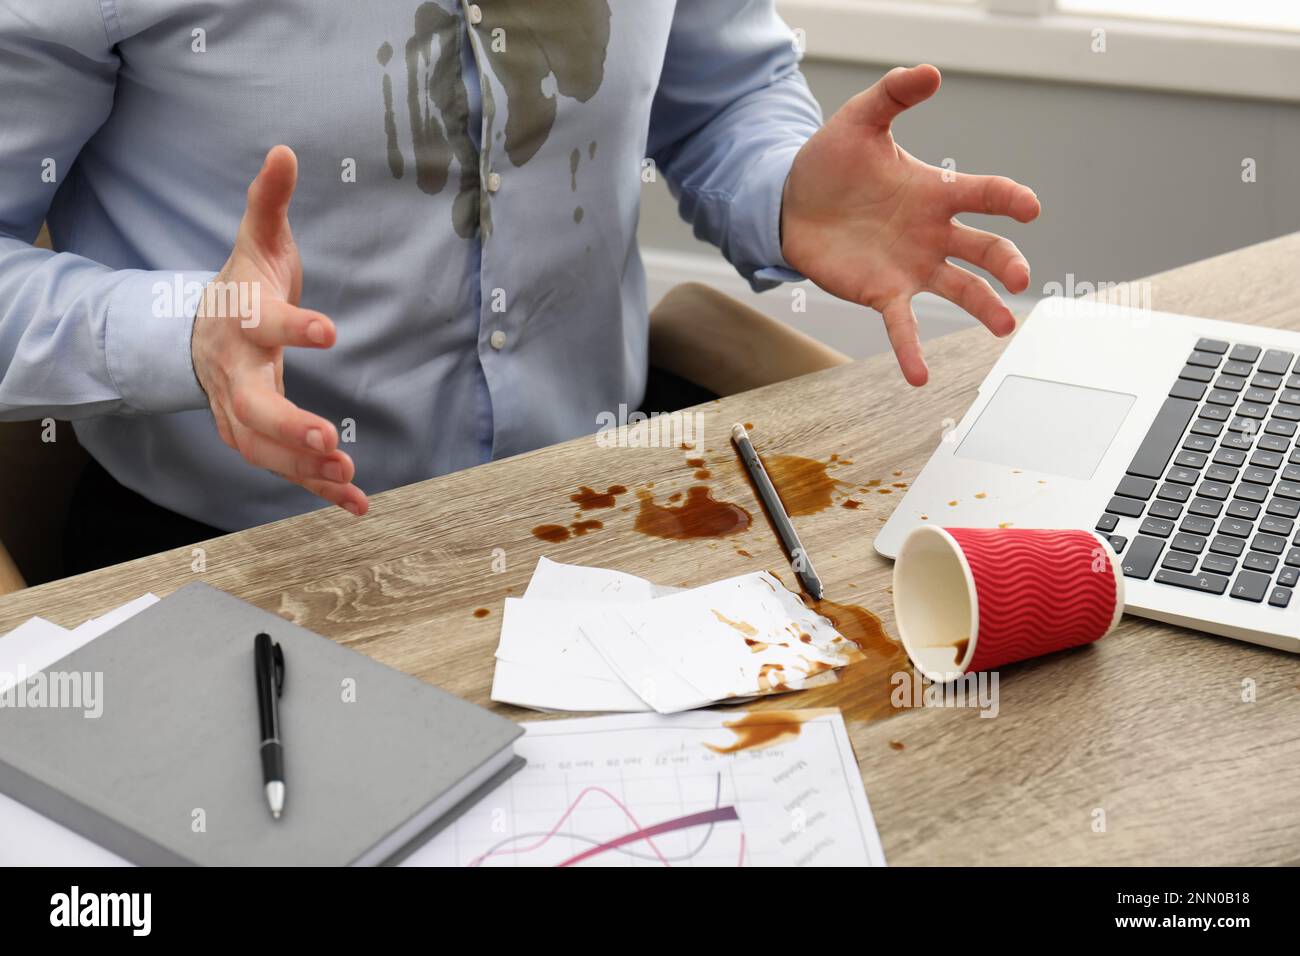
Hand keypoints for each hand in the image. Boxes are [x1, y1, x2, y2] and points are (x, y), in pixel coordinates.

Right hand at [191, 146, 368, 514]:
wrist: (198, 334)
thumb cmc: (241, 284)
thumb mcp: (255, 239)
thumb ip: (269, 201)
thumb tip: (285, 150)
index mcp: (240, 321)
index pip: (264, 323)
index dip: (295, 327)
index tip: (331, 330)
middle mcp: (233, 372)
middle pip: (252, 406)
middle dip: (288, 426)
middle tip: (326, 441)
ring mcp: (238, 410)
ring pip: (264, 448)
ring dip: (303, 468)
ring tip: (346, 477)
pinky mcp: (256, 437)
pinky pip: (284, 470)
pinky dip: (317, 490)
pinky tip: (357, 504)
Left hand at [780, 64, 1041, 385]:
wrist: (789, 201)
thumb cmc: (831, 162)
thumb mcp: (861, 121)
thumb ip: (894, 94)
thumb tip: (929, 72)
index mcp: (935, 191)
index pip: (983, 193)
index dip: (1007, 198)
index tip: (1028, 206)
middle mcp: (933, 232)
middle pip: (983, 248)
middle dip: (1004, 261)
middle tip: (1018, 277)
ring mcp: (912, 266)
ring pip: (960, 289)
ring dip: (983, 307)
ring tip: (1003, 326)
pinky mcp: (884, 293)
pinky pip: (904, 326)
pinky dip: (912, 352)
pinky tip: (920, 377)